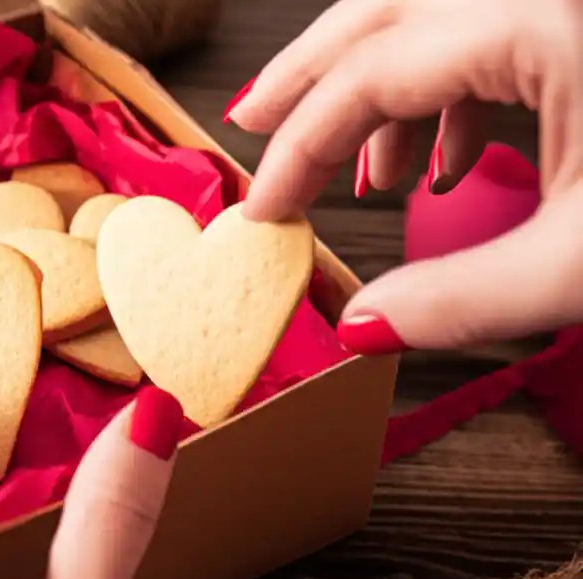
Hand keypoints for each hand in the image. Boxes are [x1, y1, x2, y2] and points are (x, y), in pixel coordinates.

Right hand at [228, 0, 582, 351]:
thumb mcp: (582, 264)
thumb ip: (463, 296)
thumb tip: (365, 324)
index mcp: (539, 22)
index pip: (368, 73)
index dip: (299, 146)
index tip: (265, 208)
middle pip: (382, 13)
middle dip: (306, 77)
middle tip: (251, 126)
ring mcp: (560, 4)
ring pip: (428, 18)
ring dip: (377, 89)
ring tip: (357, 173)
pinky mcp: (578, 26)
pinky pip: (487, 32)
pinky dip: (443, 90)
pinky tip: (439, 163)